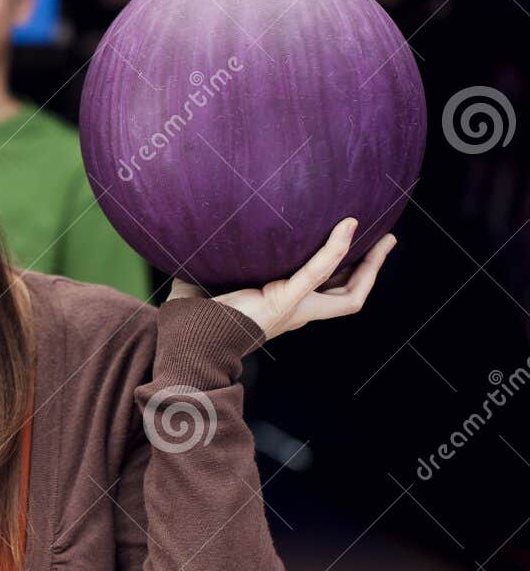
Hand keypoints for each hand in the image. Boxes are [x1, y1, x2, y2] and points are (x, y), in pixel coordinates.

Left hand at [168, 217, 396, 339]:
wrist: (185, 343)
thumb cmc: (192, 320)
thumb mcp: (212, 288)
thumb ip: (215, 266)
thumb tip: (201, 240)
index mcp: (283, 308)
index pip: (325, 293)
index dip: (345, 274)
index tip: (353, 248)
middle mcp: (295, 311)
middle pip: (348, 296)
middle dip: (371, 270)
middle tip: (385, 241)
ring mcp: (293, 308)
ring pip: (348, 292)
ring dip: (370, 265)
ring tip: (385, 237)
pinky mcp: (284, 301)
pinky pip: (318, 273)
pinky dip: (335, 250)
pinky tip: (347, 227)